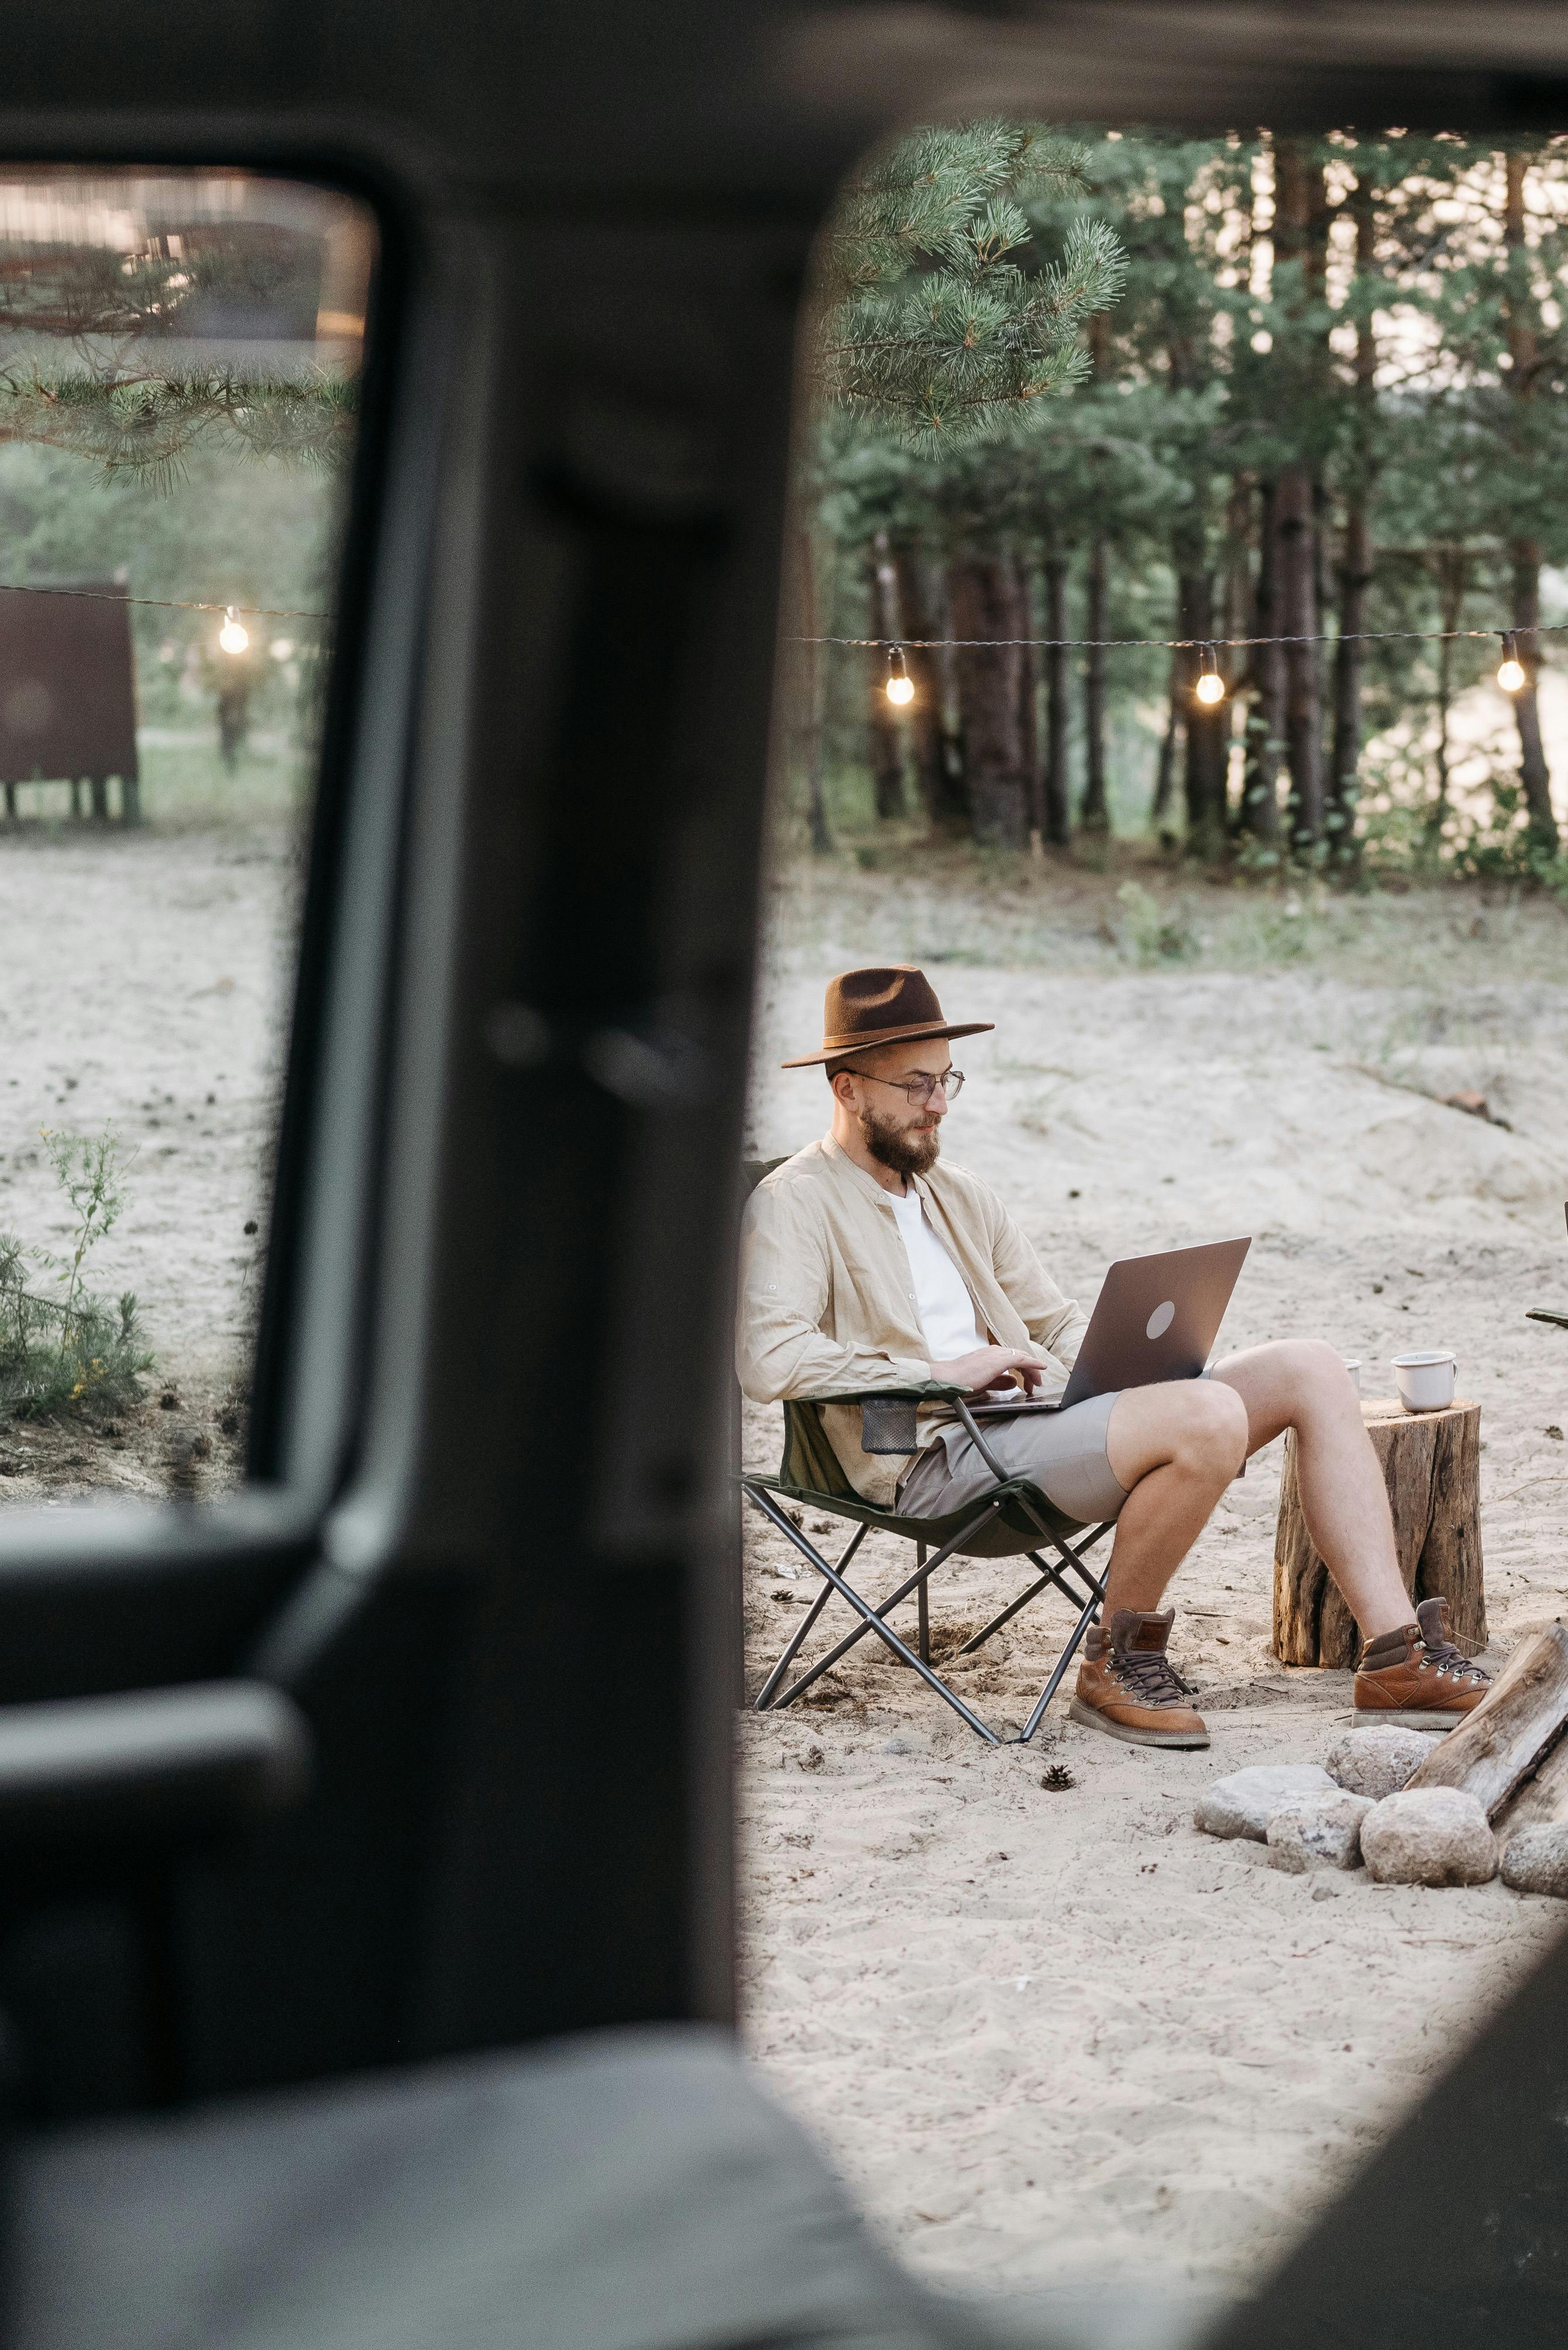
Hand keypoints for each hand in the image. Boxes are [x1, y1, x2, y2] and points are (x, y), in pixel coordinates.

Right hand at [928, 1345, 1044, 1398]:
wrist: (948, 1377)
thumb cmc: (960, 1380)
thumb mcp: (985, 1382)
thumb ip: (999, 1382)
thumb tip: (1013, 1382)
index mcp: (990, 1355)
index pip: (1013, 1359)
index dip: (1023, 1371)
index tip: (1027, 1383)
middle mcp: (995, 1351)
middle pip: (1020, 1358)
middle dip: (1030, 1372)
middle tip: (1034, 1386)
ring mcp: (998, 1354)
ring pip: (1023, 1358)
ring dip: (1032, 1371)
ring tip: (1038, 1383)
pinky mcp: (1000, 1360)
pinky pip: (1022, 1360)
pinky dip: (1033, 1364)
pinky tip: (1041, 1368)